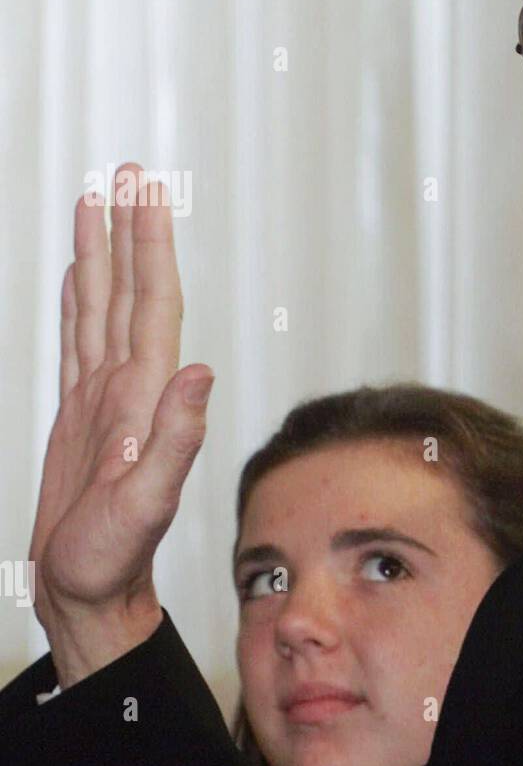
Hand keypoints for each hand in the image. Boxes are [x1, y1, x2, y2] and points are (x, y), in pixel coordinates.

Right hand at [30, 163, 213, 684]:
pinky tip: (82, 277)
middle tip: (128, 173)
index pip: (153, 303)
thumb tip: (199, 373)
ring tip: (98, 204)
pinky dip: (81, 301)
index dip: (150, 247)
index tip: (145, 195)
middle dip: (130, 232)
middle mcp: (132, 386)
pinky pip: (78, 340)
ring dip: (104, 255)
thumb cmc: (115, 559)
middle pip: (131, 291)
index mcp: (147, 396)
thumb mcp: (146, 503)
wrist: (89, 592)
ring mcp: (106, 397)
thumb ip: (174, 440)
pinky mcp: (81, 414)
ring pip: (104, 307)